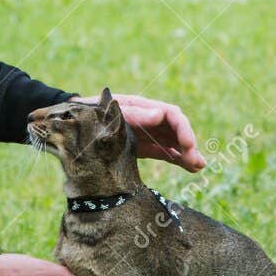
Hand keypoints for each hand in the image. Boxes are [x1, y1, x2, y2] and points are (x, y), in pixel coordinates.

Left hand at [73, 92, 205, 171]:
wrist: (75, 123)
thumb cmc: (93, 114)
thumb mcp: (111, 113)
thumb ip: (135, 114)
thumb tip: (159, 114)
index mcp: (144, 106)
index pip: (171, 114)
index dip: (183, 129)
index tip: (189, 145)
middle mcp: (150, 118)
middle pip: (177, 129)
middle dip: (188, 145)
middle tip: (197, 162)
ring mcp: (149, 133)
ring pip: (175, 142)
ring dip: (188, 154)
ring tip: (199, 167)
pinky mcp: (145, 146)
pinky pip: (166, 152)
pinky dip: (178, 160)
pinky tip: (190, 168)